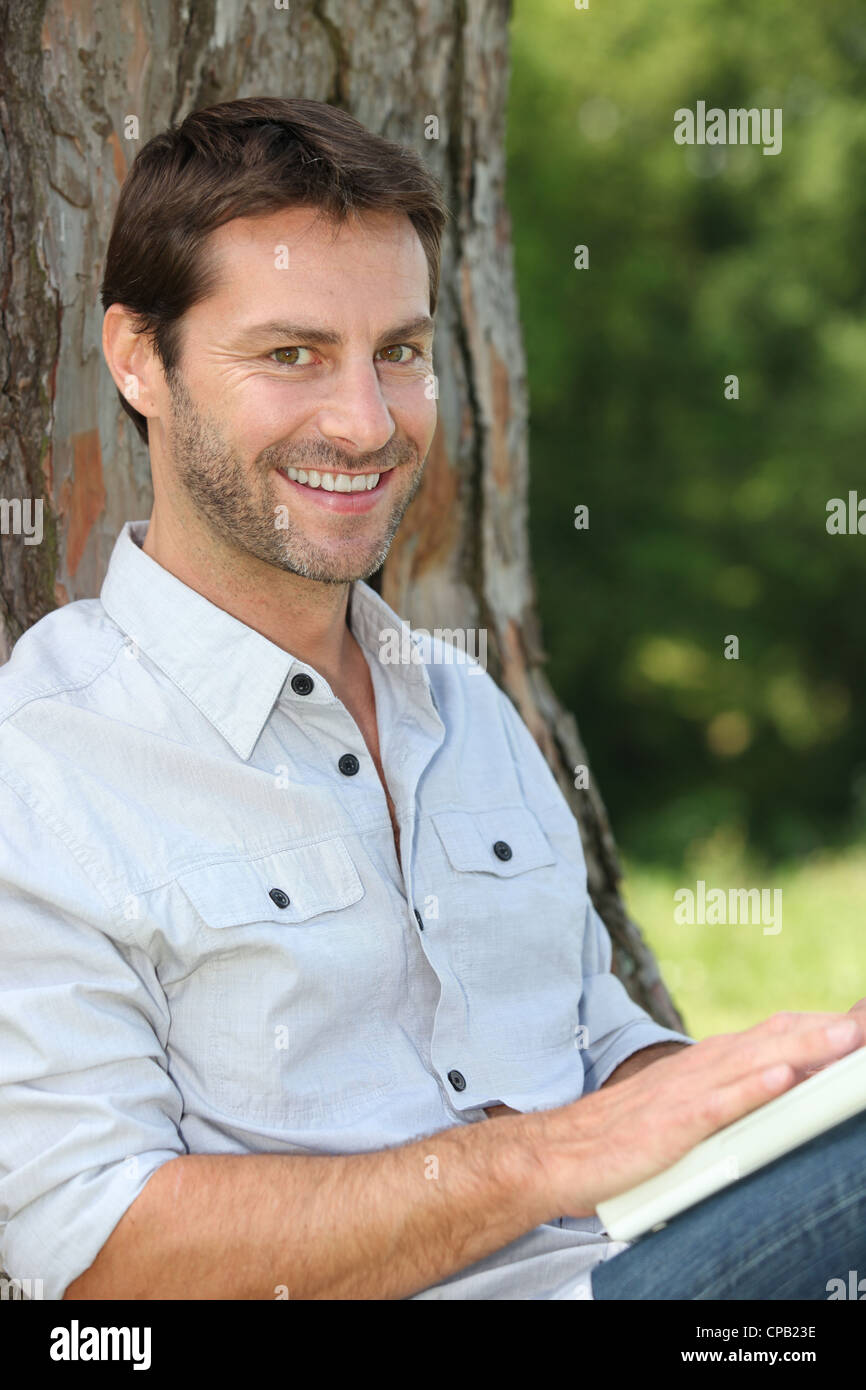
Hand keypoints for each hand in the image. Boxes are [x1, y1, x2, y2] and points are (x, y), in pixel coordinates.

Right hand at [534, 1009, 864, 1218]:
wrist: (560, 1152)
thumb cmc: (623, 1135)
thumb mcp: (684, 1106)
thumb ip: (728, 1093)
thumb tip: (783, 1086)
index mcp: (708, 1063)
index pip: (777, 1033)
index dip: (823, 1025)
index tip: (861, 1020)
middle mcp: (702, 1067)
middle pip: (776, 1036)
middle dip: (829, 1029)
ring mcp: (686, 1093)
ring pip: (755, 1061)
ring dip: (806, 1048)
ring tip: (850, 1038)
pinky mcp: (670, 1125)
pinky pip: (718, 1103)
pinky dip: (752, 1088)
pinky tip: (783, 1078)